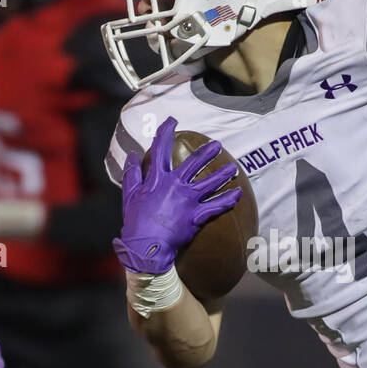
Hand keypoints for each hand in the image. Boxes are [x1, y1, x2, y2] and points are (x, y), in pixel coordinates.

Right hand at [112, 117, 240, 273]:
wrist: (146, 246)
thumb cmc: (136, 221)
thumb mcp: (129, 195)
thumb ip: (132, 173)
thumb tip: (132, 156)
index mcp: (157, 179)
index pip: (161, 149)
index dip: (166, 132)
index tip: (172, 121)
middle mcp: (175, 185)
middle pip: (193, 163)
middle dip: (206, 152)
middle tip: (217, 145)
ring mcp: (188, 200)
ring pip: (210, 182)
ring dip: (223, 174)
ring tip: (233, 168)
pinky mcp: (196, 215)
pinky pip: (216, 206)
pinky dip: (228, 200)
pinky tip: (237, 193)